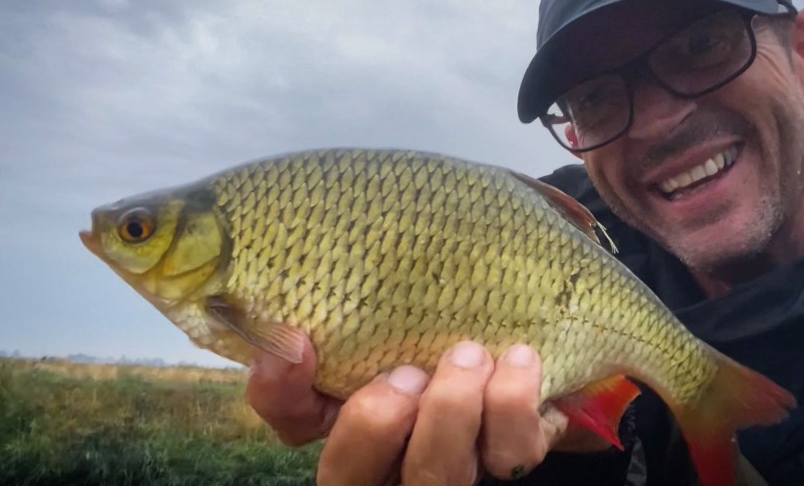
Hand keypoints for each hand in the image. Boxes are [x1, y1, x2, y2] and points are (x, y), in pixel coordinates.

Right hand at [246, 334, 610, 485]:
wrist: (513, 335)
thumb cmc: (435, 337)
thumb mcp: (381, 332)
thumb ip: (332, 338)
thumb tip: (287, 340)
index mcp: (355, 432)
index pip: (297, 429)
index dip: (286, 397)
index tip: (303, 347)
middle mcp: (398, 465)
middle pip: (364, 480)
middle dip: (378, 425)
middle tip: (406, 370)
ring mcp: (456, 466)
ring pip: (443, 476)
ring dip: (453, 413)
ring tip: (468, 356)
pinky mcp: (513, 455)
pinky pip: (515, 453)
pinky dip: (515, 405)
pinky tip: (518, 361)